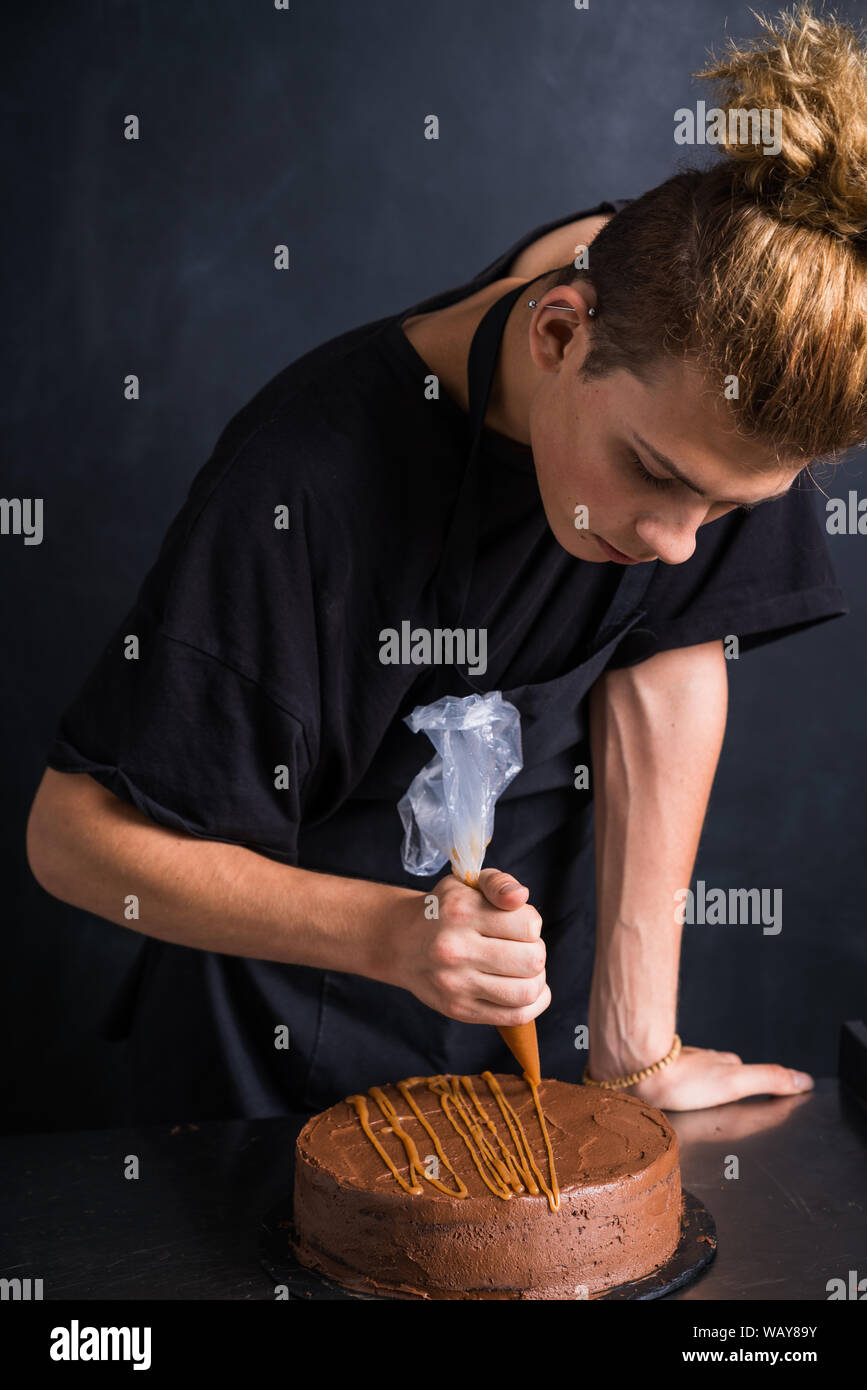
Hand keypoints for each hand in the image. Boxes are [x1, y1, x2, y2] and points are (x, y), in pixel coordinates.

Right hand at [386, 867, 549, 1025]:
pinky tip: (528, 990)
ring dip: (537, 979)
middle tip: (522, 947)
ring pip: (526, 991)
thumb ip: (498, 882)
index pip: (528, 925)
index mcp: (461, 912)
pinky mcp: (460, 1009)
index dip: (532, 923)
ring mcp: (456, 984)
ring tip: (525, 969)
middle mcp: (455, 949)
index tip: (518, 923)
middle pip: (532, 960)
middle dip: (536, 951)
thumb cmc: (444, 910)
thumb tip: (520, 896)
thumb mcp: (466, 884)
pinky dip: (534, 1004)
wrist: (401, 943)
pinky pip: (515, 1016)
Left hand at [617, 1045, 813, 1110]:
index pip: (738, 1068)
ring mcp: (669, 1066)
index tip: (753, 1086)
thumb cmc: (681, 1080)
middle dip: (717, 1082)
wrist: (633, 1073)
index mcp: (717, 1062)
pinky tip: (661, 1100)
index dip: (746, 1078)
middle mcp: (694, 1060)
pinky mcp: (647, 1075)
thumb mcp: (734, 1082)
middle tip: (721, 1097)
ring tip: (690, 1100)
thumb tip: (803, 1080)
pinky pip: (661, 1082)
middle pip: (711, 1069)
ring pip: (685, 1073)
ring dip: (688, 1085)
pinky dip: (665, 1089)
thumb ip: (767, 1079)